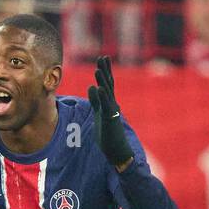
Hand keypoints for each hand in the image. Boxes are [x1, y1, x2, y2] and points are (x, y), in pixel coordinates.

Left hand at [87, 55, 133, 169]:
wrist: (116, 151)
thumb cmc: (108, 134)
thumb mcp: (99, 114)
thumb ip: (96, 101)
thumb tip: (92, 87)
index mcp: (108, 103)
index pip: (106, 84)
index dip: (104, 71)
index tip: (102, 58)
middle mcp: (111, 105)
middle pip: (108, 84)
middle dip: (105, 71)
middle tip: (102, 57)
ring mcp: (111, 112)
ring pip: (107, 93)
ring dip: (102, 81)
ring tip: (98, 69)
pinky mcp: (110, 120)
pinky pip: (106, 106)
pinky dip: (102, 97)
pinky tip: (98, 87)